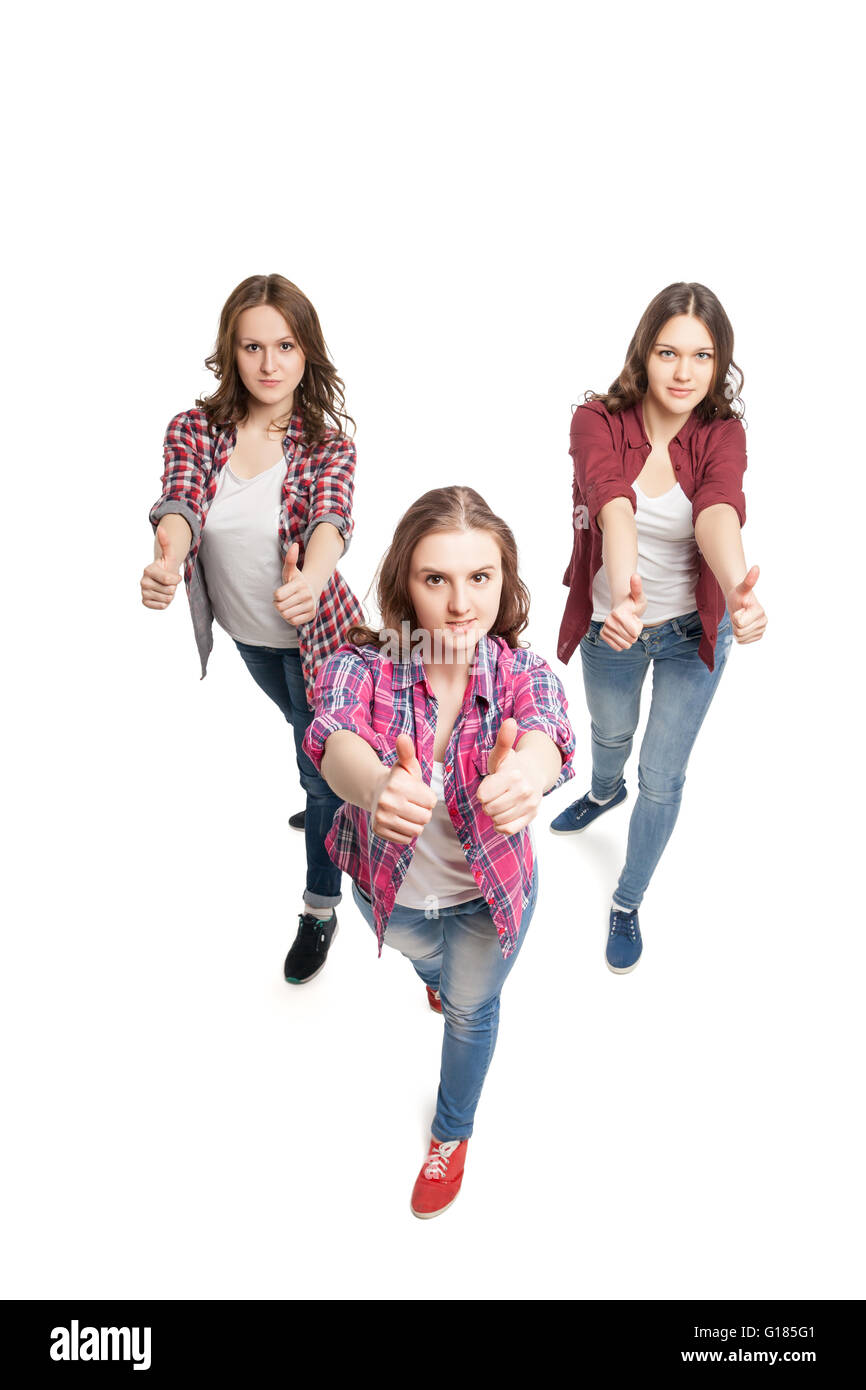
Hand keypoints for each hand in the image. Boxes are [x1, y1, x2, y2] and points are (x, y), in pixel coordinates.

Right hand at [140, 524, 182, 608]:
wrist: (163, 578)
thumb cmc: (166, 567)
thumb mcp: (169, 555)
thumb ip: (166, 543)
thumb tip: (162, 528)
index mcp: (148, 570)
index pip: (168, 580)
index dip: (176, 579)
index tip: (175, 576)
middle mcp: (143, 582)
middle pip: (169, 590)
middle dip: (173, 587)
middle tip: (168, 582)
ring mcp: (143, 592)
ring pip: (167, 599)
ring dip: (170, 595)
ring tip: (165, 588)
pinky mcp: (145, 602)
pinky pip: (162, 606)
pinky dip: (165, 602)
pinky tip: (162, 595)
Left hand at [273, 542, 317, 625]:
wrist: (312, 590)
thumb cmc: (296, 580)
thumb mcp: (290, 571)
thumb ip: (290, 560)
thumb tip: (294, 544)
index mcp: (300, 584)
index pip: (277, 596)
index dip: (276, 595)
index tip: (281, 592)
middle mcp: (307, 595)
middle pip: (280, 607)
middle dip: (278, 604)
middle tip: (284, 600)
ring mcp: (310, 606)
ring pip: (286, 615)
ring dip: (283, 612)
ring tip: (288, 605)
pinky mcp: (311, 616)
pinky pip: (293, 622)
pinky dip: (290, 618)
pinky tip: (293, 611)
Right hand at [371, 734, 436, 843]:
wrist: (376, 792)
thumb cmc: (399, 779)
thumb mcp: (407, 765)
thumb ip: (407, 752)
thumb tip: (403, 737)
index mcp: (398, 785)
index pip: (431, 802)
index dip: (428, 797)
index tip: (418, 792)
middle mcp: (387, 802)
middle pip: (425, 818)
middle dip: (423, 811)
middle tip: (413, 803)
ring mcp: (381, 818)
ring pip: (416, 830)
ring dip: (416, 823)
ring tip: (407, 812)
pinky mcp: (379, 830)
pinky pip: (406, 839)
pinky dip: (406, 832)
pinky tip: (399, 820)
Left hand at [476, 718, 540, 835]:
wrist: (534, 774)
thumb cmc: (511, 766)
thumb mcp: (501, 754)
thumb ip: (502, 740)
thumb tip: (510, 722)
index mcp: (513, 775)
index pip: (483, 796)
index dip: (482, 792)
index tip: (489, 785)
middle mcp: (524, 790)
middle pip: (489, 809)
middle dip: (487, 803)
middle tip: (494, 794)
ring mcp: (529, 805)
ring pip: (498, 820)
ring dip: (494, 814)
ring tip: (500, 802)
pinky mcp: (531, 816)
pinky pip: (509, 829)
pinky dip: (502, 825)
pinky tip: (503, 814)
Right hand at [601, 574, 645, 649]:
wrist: (623, 607)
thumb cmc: (633, 603)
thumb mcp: (639, 596)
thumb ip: (637, 588)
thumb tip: (635, 575)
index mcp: (617, 614)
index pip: (635, 633)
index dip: (639, 627)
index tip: (635, 618)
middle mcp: (608, 621)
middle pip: (630, 640)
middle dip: (635, 633)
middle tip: (631, 623)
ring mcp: (605, 628)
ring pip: (625, 645)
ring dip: (629, 638)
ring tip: (627, 627)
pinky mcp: (603, 635)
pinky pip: (617, 647)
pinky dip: (622, 643)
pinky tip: (622, 634)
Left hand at [726, 564, 766, 644]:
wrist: (740, 602)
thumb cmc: (739, 595)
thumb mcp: (741, 588)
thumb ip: (749, 580)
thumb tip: (756, 568)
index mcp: (760, 612)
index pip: (739, 622)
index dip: (735, 616)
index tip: (740, 609)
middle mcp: (763, 622)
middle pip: (739, 631)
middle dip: (735, 623)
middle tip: (739, 614)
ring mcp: (761, 630)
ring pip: (740, 637)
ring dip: (737, 628)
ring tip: (741, 619)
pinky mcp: (758, 636)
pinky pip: (742, 641)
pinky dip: (739, 635)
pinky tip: (743, 625)